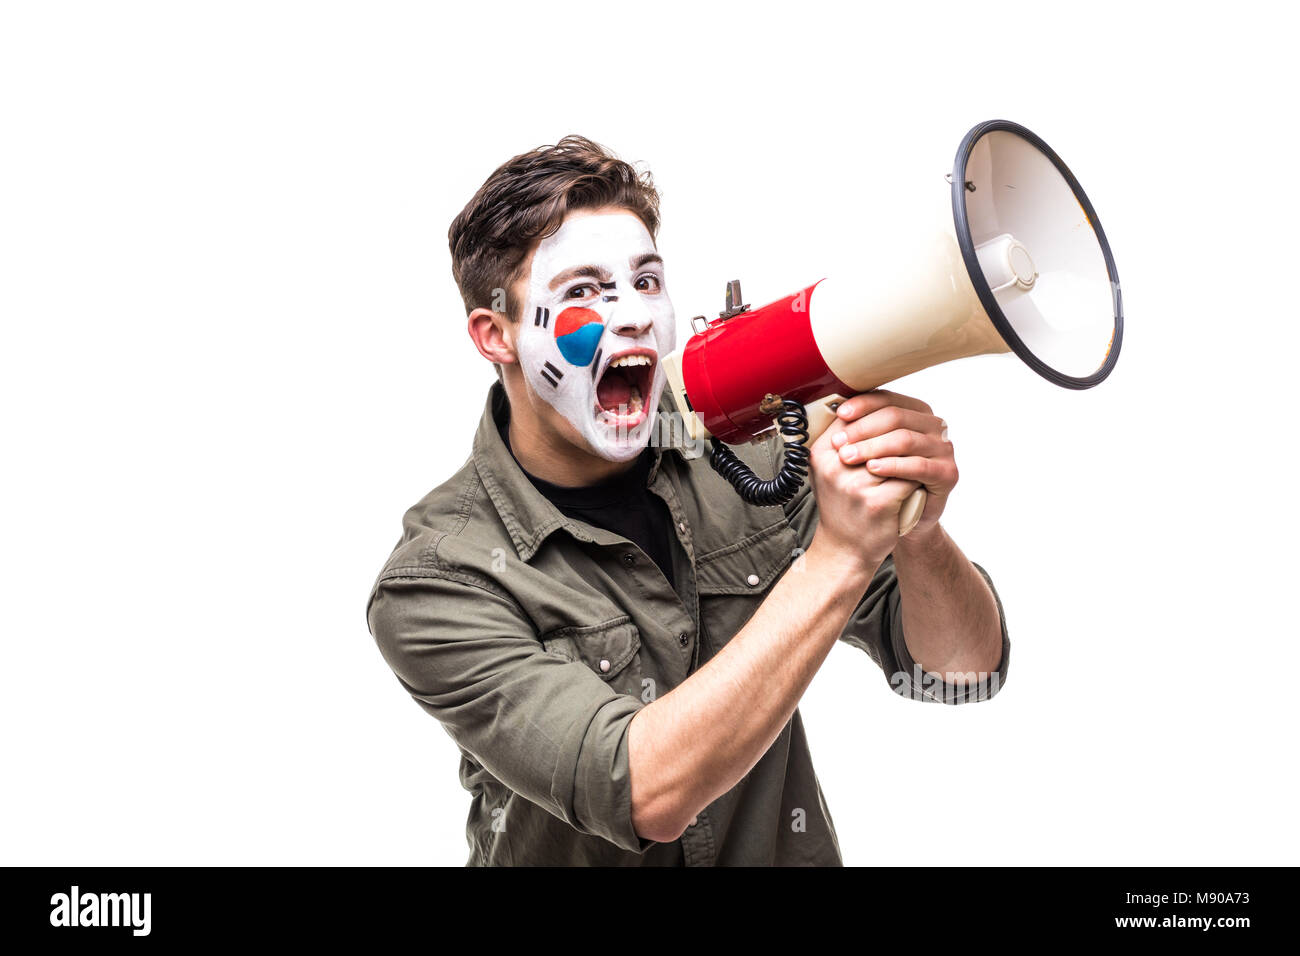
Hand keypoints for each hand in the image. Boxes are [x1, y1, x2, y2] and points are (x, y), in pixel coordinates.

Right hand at [806, 395, 924, 575]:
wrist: (846, 549)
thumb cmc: (843, 505)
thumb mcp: (832, 469)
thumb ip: (844, 439)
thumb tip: (866, 403)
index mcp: (820, 453)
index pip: (854, 414)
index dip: (878, 411)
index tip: (895, 415)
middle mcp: (834, 466)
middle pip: (880, 428)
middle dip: (901, 431)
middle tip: (915, 434)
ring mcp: (854, 485)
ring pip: (898, 452)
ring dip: (912, 455)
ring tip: (918, 459)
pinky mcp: (877, 502)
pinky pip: (908, 478)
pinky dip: (915, 480)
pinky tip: (915, 485)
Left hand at [826, 389, 956, 537]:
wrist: (894, 521)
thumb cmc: (876, 483)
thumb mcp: (864, 452)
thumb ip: (856, 429)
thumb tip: (835, 410)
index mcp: (915, 412)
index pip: (888, 399)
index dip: (863, 405)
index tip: (841, 414)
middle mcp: (933, 426)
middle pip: (895, 417)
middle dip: (863, 428)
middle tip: (839, 443)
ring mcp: (943, 449)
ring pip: (905, 439)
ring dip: (873, 446)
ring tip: (847, 457)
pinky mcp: (947, 473)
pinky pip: (919, 466)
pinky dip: (894, 465)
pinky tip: (873, 468)